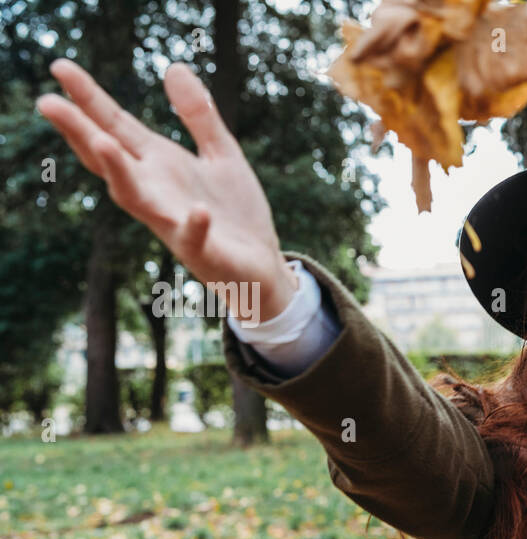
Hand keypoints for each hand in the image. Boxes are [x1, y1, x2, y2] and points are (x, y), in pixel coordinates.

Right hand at [37, 58, 297, 321]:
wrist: (263, 267)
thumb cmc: (235, 213)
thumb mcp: (221, 153)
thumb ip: (199, 115)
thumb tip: (174, 66)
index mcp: (159, 165)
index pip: (116, 126)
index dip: (89, 99)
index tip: (59, 68)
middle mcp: (157, 192)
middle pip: (110, 158)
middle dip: (80, 131)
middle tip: (47, 102)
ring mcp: (175, 222)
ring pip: (137, 199)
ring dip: (119, 172)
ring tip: (102, 142)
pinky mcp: (205, 250)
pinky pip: (195, 237)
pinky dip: (194, 224)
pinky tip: (198, 210)